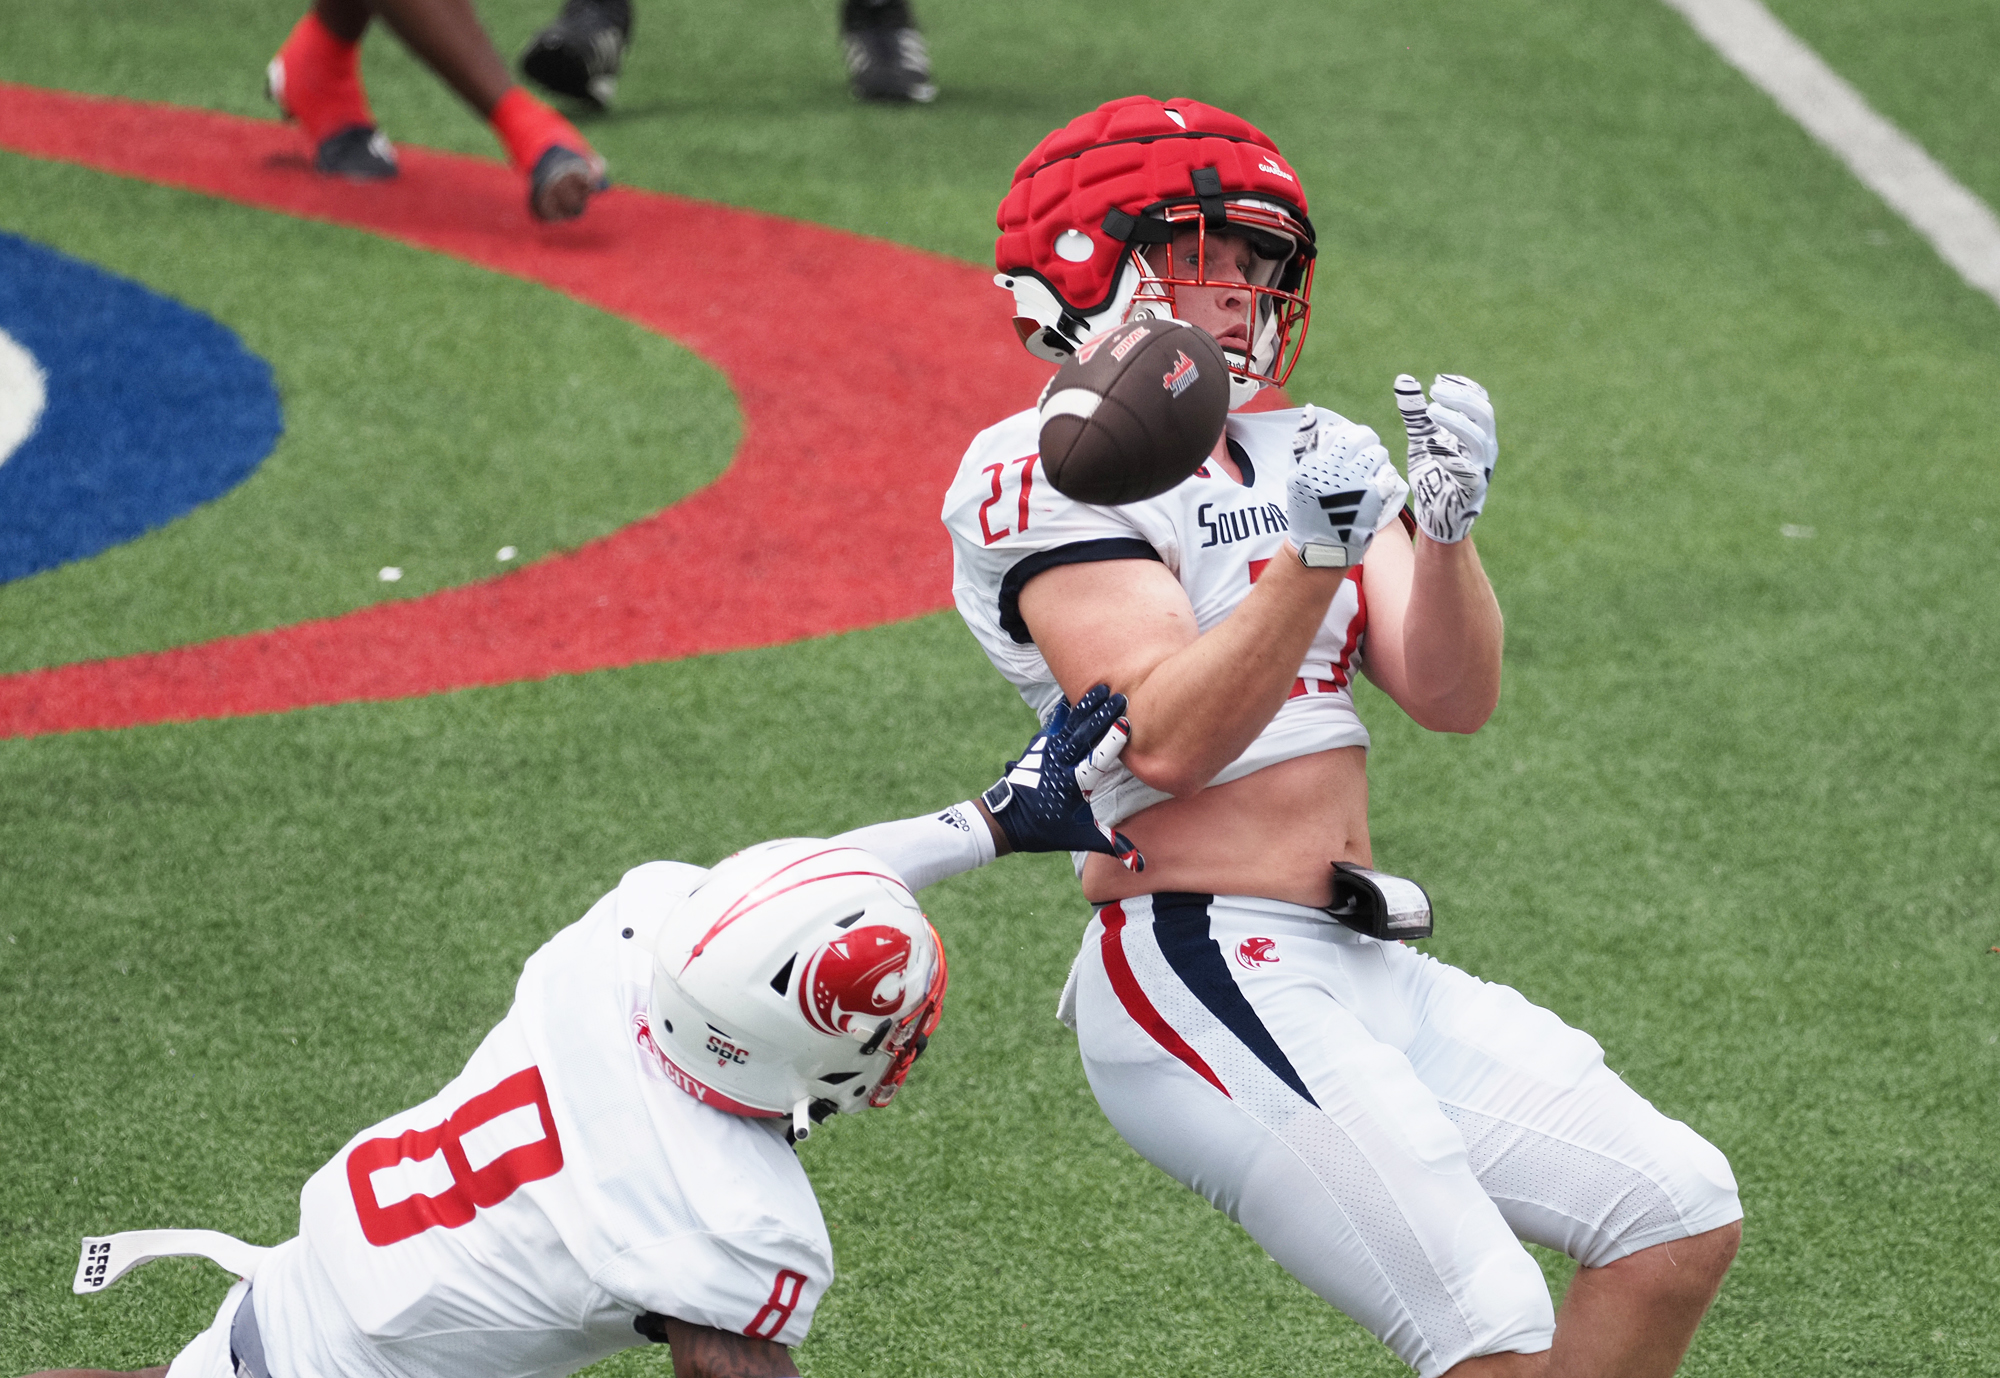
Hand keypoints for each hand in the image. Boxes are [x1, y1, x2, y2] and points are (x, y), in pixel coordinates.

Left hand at [981, 685, 1143, 870]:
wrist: (1005, 820)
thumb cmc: (1044, 829)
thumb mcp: (1078, 838)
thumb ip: (1110, 845)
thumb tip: (1140, 864)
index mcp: (1072, 784)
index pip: (1095, 760)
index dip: (1111, 742)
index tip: (1126, 724)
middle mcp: (1059, 763)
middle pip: (1083, 734)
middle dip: (1102, 715)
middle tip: (1121, 697)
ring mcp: (1047, 752)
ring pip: (1069, 724)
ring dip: (1086, 706)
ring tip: (1102, 688)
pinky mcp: (1040, 745)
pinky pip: (1056, 723)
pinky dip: (1067, 709)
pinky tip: (1075, 693)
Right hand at [1285, 409, 1404, 568]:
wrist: (1319, 549)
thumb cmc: (1308, 512)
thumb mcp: (1298, 479)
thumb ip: (1306, 446)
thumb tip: (1310, 409)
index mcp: (1312, 465)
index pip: (1336, 434)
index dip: (1348, 435)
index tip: (1351, 441)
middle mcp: (1331, 472)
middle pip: (1359, 437)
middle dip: (1367, 439)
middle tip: (1369, 446)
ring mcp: (1353, 484)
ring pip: (1377, 453)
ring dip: (1378, 457)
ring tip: (1375, 466)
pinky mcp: (1371, 498)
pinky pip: (1387, 474)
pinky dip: (1385, 476)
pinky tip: (1380, 483)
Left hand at [1394, 373, 1496, 544]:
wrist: (1435, 514)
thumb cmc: (1434, 473)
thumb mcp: (1421, 437)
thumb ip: (1415, 412)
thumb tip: (1403, 379)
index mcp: (1476, 431)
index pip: (1480, 401)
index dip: (1463, 387)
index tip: (1438, 380)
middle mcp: (1484, 446)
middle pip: (1484, 414)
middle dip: (1461, 398)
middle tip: (1434, 391)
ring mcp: (1481, 467)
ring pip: (1478, 438)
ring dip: (1456, 421)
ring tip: (1431, 411)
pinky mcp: (1472, 489)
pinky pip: (1468, 472)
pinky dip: (1450, 456)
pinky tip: (1431, 445)